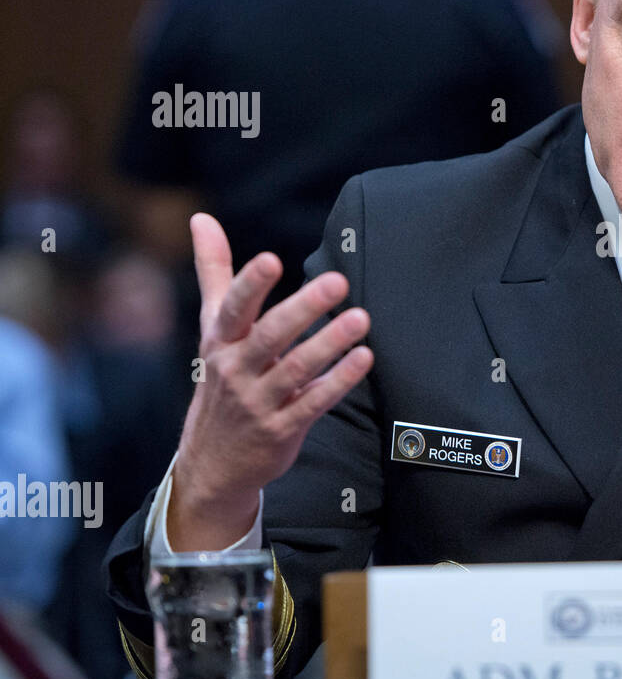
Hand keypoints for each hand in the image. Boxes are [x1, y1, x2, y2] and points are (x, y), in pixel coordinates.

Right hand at [168, 213, 372, 549]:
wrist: (212, 461)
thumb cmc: (221, 379)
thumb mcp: (212, 327)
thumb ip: (215, 271)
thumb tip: (201, 217)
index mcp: (221, 340)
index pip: (233, 307)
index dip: (250, 283)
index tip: (271, 259)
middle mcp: (237, 369)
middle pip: (269, 335)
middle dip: (303, 308)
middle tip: (337, 281)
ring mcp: (259, 401)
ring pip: (296, 369)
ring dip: (330, 342)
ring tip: (361, 318)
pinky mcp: (282, 428)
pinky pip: (314, 403)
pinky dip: (339, 381)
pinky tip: (364, 359)